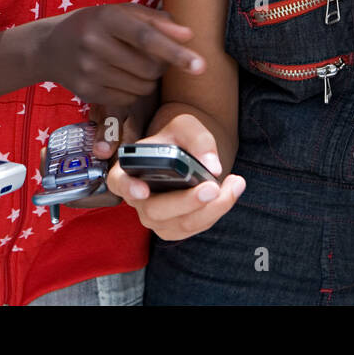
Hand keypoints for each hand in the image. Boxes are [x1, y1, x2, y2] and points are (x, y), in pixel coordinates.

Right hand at [40, 4, 203, 109]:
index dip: (175, 52)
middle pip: (149, 67)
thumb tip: (188, 35)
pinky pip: (128, 98)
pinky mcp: (87, 92)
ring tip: (134, 64)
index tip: (200, 65)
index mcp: (105, 18)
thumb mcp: (120, 12)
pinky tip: (120, 75)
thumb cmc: (95, 24)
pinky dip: (134, 89)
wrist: (49, 47)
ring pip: (142, 86)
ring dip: (149, 78)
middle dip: (162, 65)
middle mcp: (94, 44)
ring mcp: (89, 71)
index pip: (146, 37)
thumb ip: (155, 20)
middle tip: (156, 56)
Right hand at [105, 113, 244, 240]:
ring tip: (234, 184)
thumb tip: (212, 167)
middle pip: (156, 210)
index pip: (119, 183)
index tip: (144, 190)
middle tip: (212, 187)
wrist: (189, 152)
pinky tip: (232, 189)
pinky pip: (197, 226)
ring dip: (212, 208)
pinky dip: (218, 210)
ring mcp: (156, 219)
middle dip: (186, 202)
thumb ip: (197, 139)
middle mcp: (139, 200)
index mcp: (130, 171)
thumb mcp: (186, 126)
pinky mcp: (176, 228)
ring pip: (181, 224)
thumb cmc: (179, 138)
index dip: (129, 189)